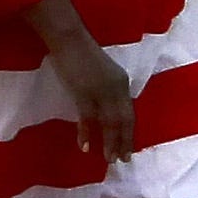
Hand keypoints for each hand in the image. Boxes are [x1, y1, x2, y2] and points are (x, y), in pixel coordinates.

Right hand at [44, 19, 136, 165]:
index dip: (129, 131)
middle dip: (124, 141)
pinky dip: (87, 133)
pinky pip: (88, 118)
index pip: (129, 112)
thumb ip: (106, 87)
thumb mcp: (100, 71)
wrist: (68, 37)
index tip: (128, 147)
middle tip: (123, 160)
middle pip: (124, 120)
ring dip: (110, 142)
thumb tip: (105, 108)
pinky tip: (86, 147)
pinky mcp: (84, 92)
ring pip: (110, 122)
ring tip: (109, 159)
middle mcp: (116, 87)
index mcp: (121, 81)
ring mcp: (101, 90)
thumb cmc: (80, 52)